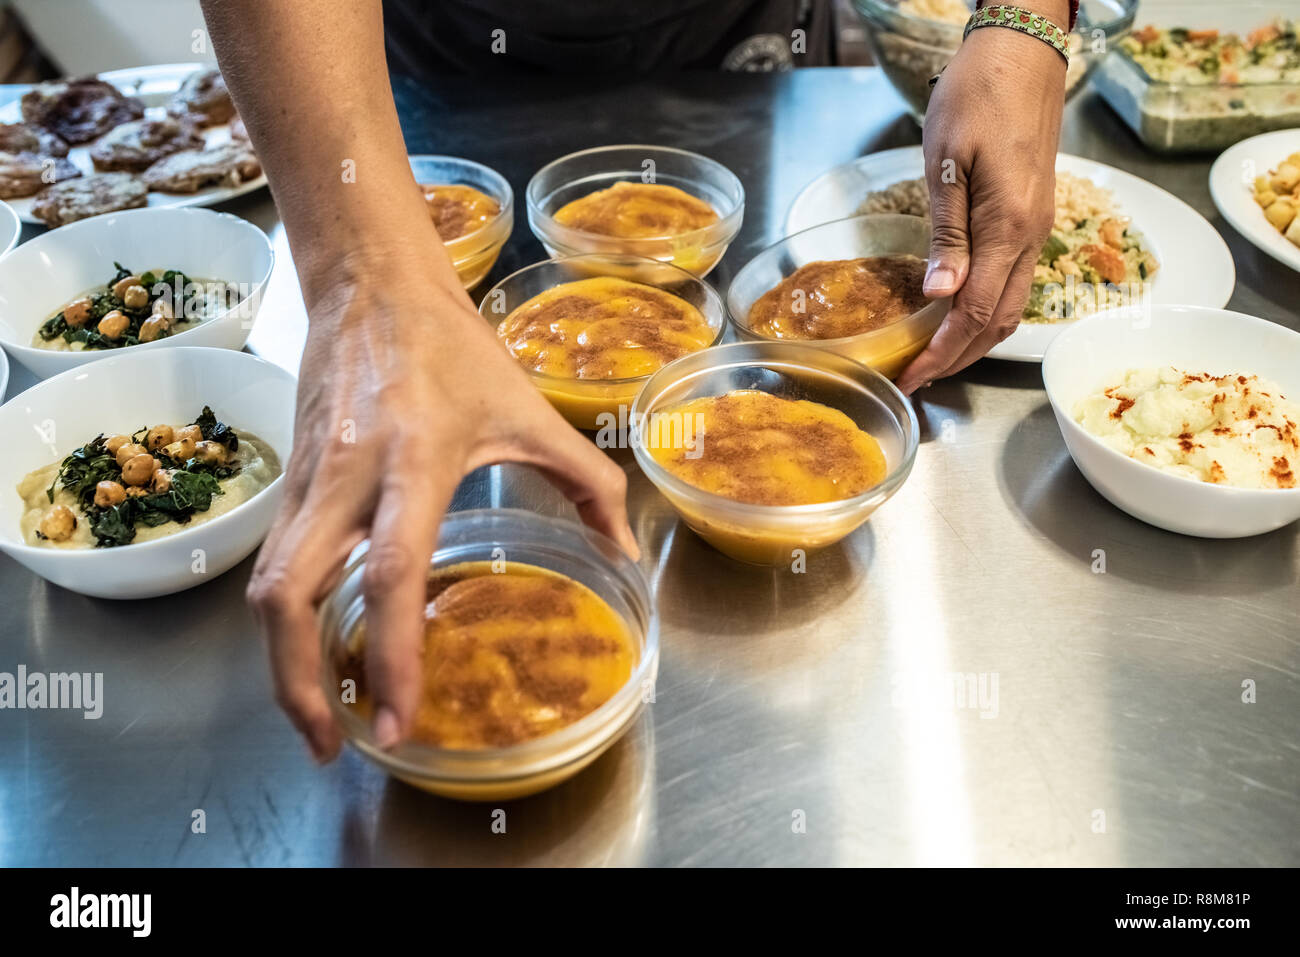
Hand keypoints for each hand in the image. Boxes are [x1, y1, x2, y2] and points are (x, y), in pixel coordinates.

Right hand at [246, 250, 638, 761]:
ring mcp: (307, 480)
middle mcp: (346, 477)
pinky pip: (274, 563)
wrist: (371, 284)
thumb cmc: (455, 347)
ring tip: (321, 716)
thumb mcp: (531, 412)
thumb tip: (626, 552)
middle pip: (286, 596)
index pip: (391, 572)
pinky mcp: (289, 481)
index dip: (392, 653)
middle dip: (298, 683)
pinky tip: (321, 650)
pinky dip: (287, 619)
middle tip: (333, 744)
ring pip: (265, 586)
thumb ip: (588, 483)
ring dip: (282, 661)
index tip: (398, 719)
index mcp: (414, 461)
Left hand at [896, 25, 1065, 394]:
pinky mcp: (1033, 217)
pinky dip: (987, 311)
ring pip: (1012, 306)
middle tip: (917, 379)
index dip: (942, 352)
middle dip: (958, 358)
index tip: (911, 378)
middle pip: (1000, 322)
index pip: (975, 313)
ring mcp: (1037, 229)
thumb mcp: (948, 162)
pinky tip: (958, 314)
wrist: (1023, 54)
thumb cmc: (978, 96)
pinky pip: (1015, 281)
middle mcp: (1032, 236)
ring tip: (934, 357)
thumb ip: (947, 233)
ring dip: (974, 340)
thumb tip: (940, 296)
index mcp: (1010, 227)